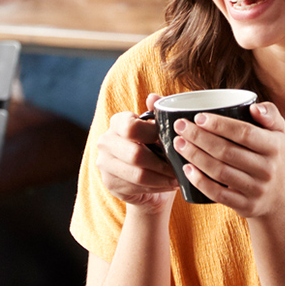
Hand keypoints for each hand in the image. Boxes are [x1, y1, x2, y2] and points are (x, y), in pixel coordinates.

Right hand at [96, 92, 179, 212]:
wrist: (144, 177)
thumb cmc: (155, 148)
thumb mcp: (159, 130)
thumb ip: (158, 114)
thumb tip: (153, 97)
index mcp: (117, 122)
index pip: (132, 127)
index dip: (154, 136)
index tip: (173, 142)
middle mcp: (106, 141)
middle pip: (135, 155)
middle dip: (162, 164)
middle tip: (179, 168)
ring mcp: (104, 163)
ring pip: (138, 175)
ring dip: (162, 179)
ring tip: (177, 179)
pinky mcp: (109, 183)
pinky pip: (136, 188)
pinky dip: (156, 188)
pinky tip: (167, 185)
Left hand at [171, 102, 284, 218]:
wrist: (280, 198)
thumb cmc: (271, 156)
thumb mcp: (278, 133)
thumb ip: (269, 113)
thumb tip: (253, 107)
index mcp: (274, 147)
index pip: (244, 133)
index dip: (219, 124)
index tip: (198, 117)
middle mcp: (267, 169)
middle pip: (227, 152)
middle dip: (199, 137)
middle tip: (180, 126)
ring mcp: (256, 189)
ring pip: (220, 172)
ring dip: (195, 156)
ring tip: (178, 143)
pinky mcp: (246, 206)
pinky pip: (218, 194)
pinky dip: (200, 182)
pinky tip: (186, 169)